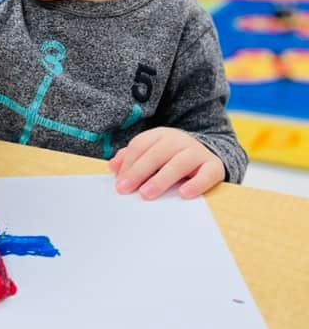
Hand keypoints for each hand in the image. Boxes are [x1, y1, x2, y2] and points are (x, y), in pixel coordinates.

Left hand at [109, 127, 224, 199]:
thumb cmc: (172, 158)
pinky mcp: (214, 166)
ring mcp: (197, 152)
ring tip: (147, 193)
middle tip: (125, 189)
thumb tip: (113, 167)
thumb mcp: (152, 154)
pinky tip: (184, 193)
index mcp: (161, 135)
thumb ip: (132, 159)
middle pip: (157, 153)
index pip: (141, 145)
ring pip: (179, 163)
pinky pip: (207, 174)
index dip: (128, 163)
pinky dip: (196, 184)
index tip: (119, 182)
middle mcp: (179, 140)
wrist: (208, 156)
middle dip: (139, 171)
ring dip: (161, 178)